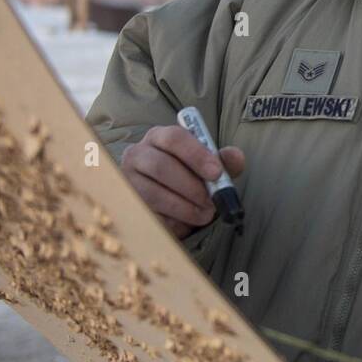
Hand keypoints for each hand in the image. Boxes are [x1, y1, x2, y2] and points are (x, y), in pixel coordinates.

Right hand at [122, 124, 244, 238]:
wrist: (171, 202)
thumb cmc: (192, 177)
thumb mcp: (210, 168)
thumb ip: (224, 161)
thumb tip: (235, 157)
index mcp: (160, 137)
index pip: (174, 137)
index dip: (196, 154)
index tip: (216, 173)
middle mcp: (137, 154)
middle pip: (161, 166)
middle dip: (191, 187)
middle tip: (212, 201)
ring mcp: (127, 181)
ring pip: (154, 194)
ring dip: (184, 208)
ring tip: (204, 215)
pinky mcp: (126, 206)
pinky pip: (149, 215)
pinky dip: (172, 222)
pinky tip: (185, 224)